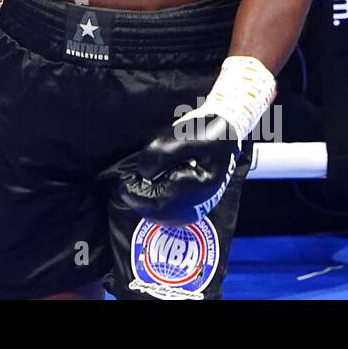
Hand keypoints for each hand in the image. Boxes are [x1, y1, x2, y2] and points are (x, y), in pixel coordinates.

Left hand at [106, 113, 240, 225]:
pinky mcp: (192, 208)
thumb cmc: (204, 133)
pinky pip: (167, 214)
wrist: (224, 137)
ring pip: (161, 215)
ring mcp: (196, 209)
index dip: (135, 194)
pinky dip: (153, 204)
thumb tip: (144, 174)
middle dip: (137, 199)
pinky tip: (148, 190)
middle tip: (126, 181)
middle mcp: (199, 204)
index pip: (157, 201)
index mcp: (197, 188)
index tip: (123, 180)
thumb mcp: (180, 136)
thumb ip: (159, 156)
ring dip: (144, 202)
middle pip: (157, 212)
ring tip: (135, 184)